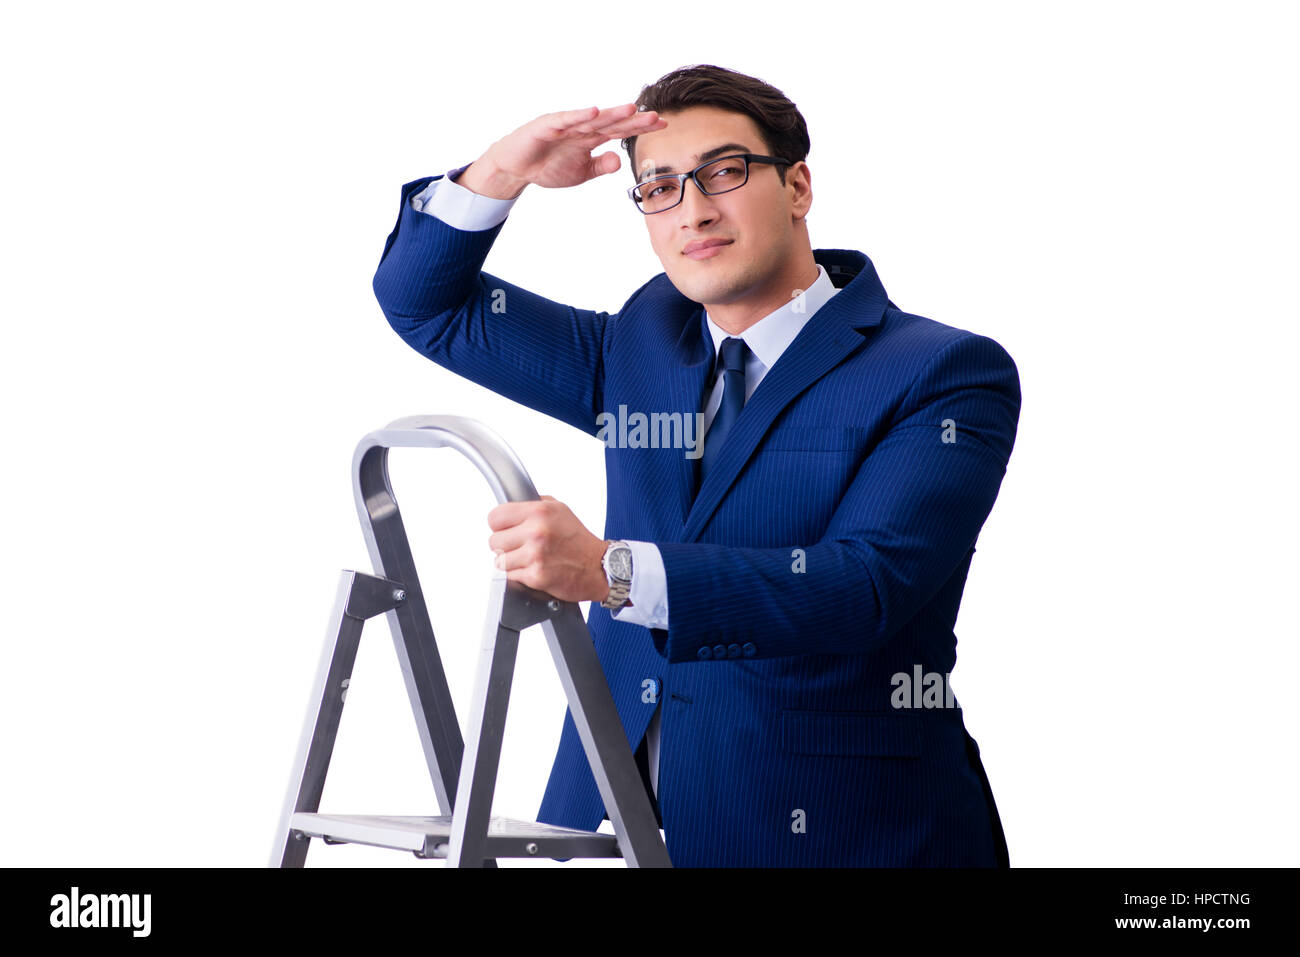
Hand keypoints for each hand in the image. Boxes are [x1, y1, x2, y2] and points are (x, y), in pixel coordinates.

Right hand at [458, 103, 667, 198]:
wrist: (516, 168)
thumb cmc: (547, 166)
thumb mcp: (581, 172)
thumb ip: (600, 166)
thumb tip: (619, 162)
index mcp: (591, 138)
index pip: (620, 131)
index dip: (640, 128)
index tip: (663, 125)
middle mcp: (581, 128)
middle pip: (612, 122)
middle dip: (634, 120)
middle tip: (656, 116)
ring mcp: (565, 125)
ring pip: (593, 119)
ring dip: (612, 114)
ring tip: (631, 108)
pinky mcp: (547, 125)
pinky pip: (565, 120)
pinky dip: (579, 116)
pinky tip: (595, 111)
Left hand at [486, 495, 609, 603]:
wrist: (599, 567)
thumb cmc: (579, 540)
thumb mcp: (560, 509)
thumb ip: (533, 504)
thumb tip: (511, 506)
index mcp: (539, 512)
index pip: (495, 517)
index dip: (499, 525)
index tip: (506, 529)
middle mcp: (537, 532)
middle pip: (494, 541)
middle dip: (505, 545)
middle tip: (521, 546)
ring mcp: (535, 555)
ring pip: (499, 561)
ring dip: (511, 562)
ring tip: (528, 558)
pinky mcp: (536, 576)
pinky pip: (510, 576)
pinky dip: (520, 575)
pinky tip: (535, 569)